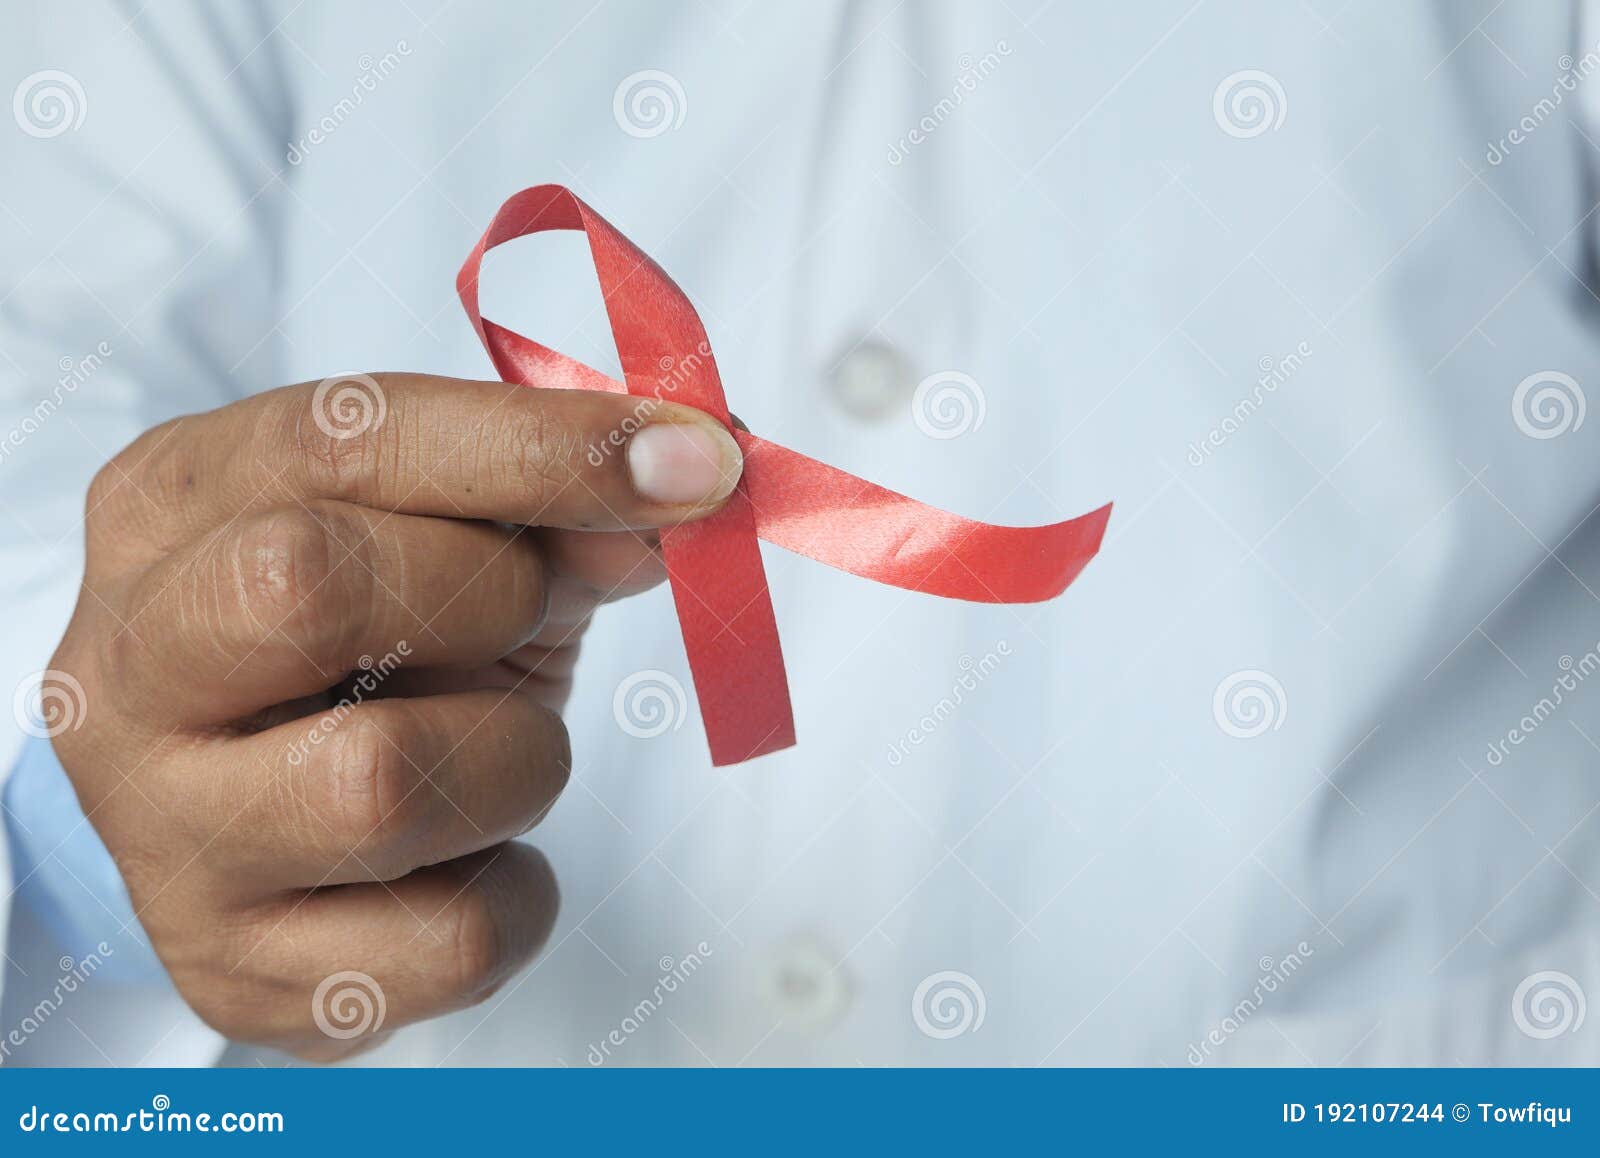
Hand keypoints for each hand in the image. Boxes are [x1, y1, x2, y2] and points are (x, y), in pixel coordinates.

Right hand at [46, 372, 740, 1059]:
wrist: (263, 815)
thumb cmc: (374, 644)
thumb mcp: (455, 539)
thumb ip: (555, 507)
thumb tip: (683, 488)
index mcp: (172, 504)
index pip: (347, 441)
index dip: (540, 447)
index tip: (697, 462)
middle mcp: (123, 668)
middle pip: (306, 587)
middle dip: (488, 594)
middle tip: (532, 615)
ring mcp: (162, 834)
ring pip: (382, 784)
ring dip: (517, 759)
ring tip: (497, 752)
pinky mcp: (234, 971)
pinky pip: (451, 941)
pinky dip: (520, 892)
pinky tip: (476, 858)